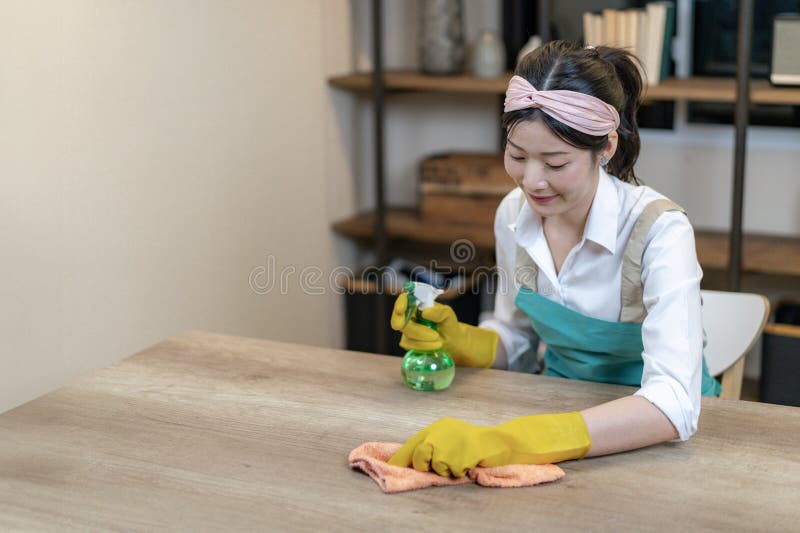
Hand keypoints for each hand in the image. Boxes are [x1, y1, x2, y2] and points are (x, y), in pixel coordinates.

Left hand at [387, 413, 591, 477]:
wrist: (500, 441)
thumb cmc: (472, 445)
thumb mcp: (449, 440)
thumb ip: (430, 448)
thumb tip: (408, 464)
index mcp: (436, 427)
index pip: (411, 445)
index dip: (400, 460)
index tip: (389, 471)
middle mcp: (440, 430)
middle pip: (420, 457)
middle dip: (427, 466)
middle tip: (443, 466)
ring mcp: (451, 440)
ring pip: (436, 466)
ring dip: (446, 470)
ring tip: (460, 461)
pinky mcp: (462, 451)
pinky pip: (452, 471)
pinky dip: (460, 472)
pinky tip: (469, 462)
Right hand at [390, 293, 499, 367]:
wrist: (451, 341)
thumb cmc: (448, 323)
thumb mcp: (448, 314)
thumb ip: (439, 311)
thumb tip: (425, 312)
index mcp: (417, 304)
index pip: (404, 300)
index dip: (400, 303)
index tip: (401, 309)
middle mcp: (408, 315)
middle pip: (399, 320)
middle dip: (407, 326)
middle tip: (409, 328)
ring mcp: (406, 329)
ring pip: (407, 334)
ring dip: (422, 338)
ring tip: (438, 339)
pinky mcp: (408, 342)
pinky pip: (410, 345)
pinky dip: (423, 346)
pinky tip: (435, 345)